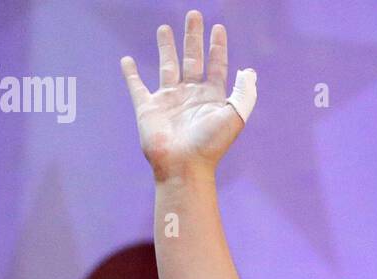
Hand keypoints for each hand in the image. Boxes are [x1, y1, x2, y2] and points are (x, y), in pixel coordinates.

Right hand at [120, 10, 253, 179]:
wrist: (183, 165)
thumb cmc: (210, 143)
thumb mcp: (234, 117)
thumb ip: (244, 93)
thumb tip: (249, 71)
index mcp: (212, 98)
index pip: (216, 65)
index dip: (218, 47)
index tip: (219, 28)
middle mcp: (191, 95)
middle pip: (192, 58)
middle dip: (193, 38)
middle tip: (194, 15)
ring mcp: (169, 100)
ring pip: (167, 66)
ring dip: (166, 47)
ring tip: (165, 29)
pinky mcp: (148, 107)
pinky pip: (136, 86)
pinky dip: (130, 74)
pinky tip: (127, 61)